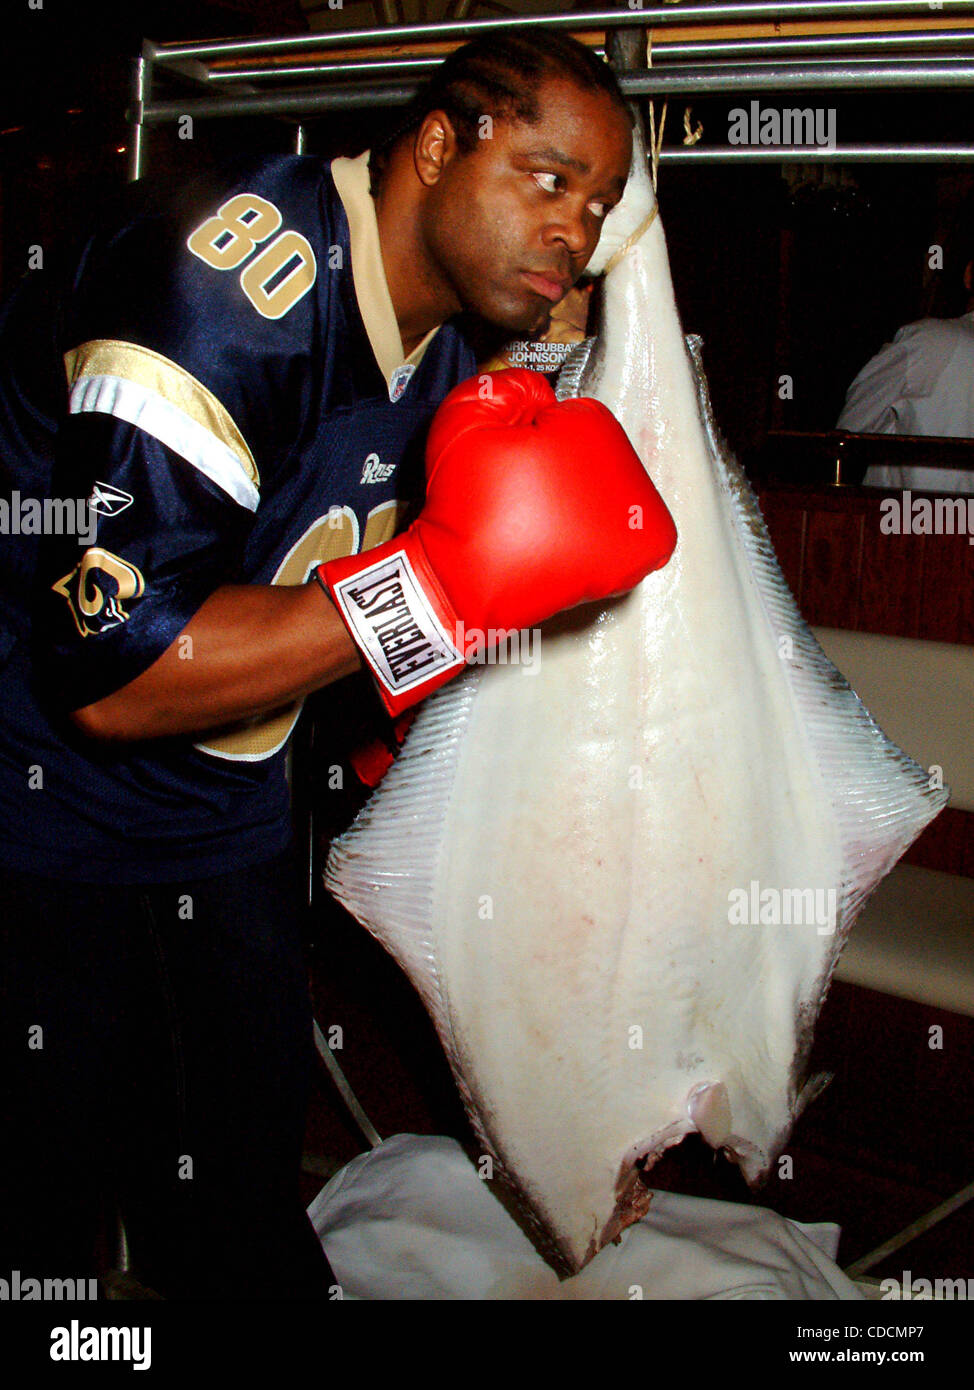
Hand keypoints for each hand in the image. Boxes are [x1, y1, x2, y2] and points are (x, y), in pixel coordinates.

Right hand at [317, 369, 676, 714]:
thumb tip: (541, 394)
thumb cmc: (464, 508)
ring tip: (535, 523)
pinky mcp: (625, 570)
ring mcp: (632, 529)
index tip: (515, 459)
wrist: (461, 582)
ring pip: (604, 501)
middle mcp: (631, 481)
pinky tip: (552, 546)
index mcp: (598, 432)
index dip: (537, 437)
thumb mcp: (467, 416)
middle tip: (523, 493)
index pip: (577, 418)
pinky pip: (611, 544)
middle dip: (566, 470)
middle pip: (599, 460)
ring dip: (579, 508)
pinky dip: (586, 544)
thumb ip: (509, 387)